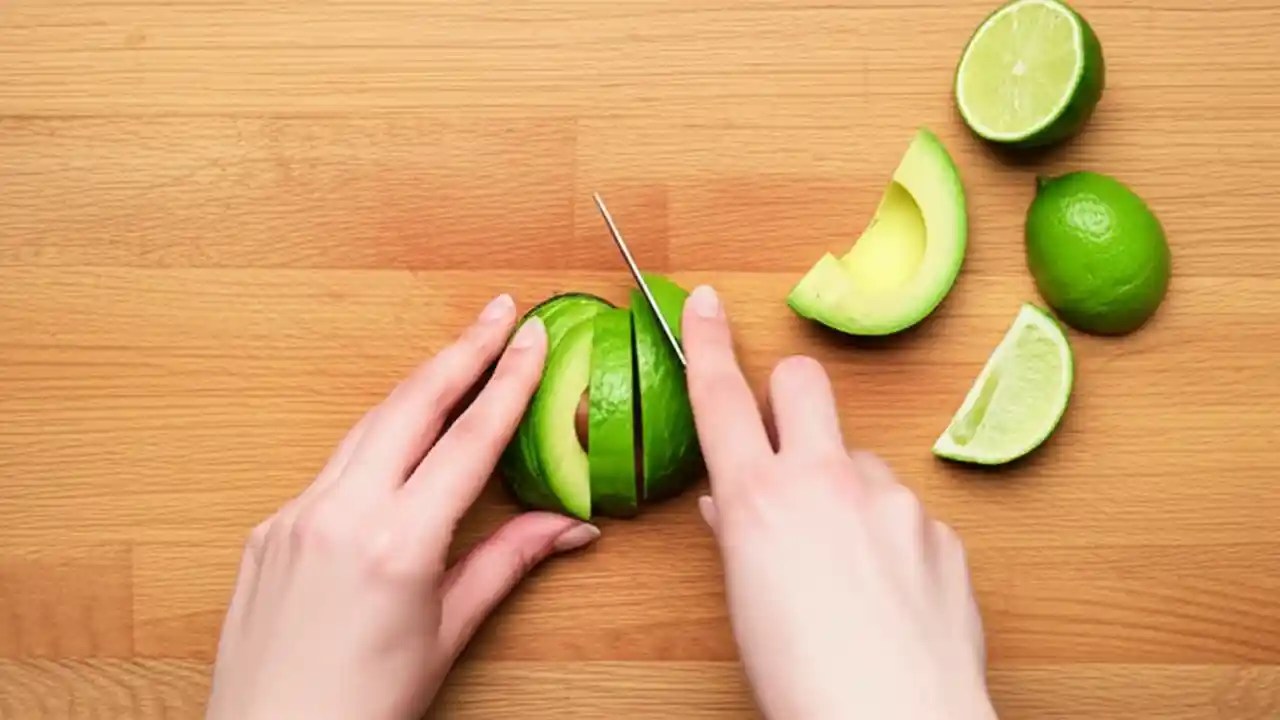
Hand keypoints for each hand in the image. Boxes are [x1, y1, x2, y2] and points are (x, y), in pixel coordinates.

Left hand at [206, 295, 599, 719]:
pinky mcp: (269, 529)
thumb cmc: (361, 707)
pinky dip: (374, 441)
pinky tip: (399, 440)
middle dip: (460, 351)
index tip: (532, 338)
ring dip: (417, 388)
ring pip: (367, 426)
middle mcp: (340, 515)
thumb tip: (569, 526)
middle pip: (411, 405)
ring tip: (458, 360)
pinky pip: (332, 466)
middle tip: (498, 313)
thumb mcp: (448, 633)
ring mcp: (296, 515)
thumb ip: (507, 563)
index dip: (507, 382)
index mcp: (397, 543)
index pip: (469, 440)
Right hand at [681, 286, 994, 719]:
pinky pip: (904, 511)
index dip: (709, 342)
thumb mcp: (747, 606)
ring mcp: (891, 499)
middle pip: (803, 382)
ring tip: (849, 570)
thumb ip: (740, 539)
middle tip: (790, 433)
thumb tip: (731, 507)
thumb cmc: (807, 684)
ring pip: (860, 460)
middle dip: (789, 392)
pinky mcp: (939, 527)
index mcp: (759, 501)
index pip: (720, 399)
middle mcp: (826, 480)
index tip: (707, 302)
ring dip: (848, 492)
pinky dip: (891, 538)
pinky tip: (889, 594)